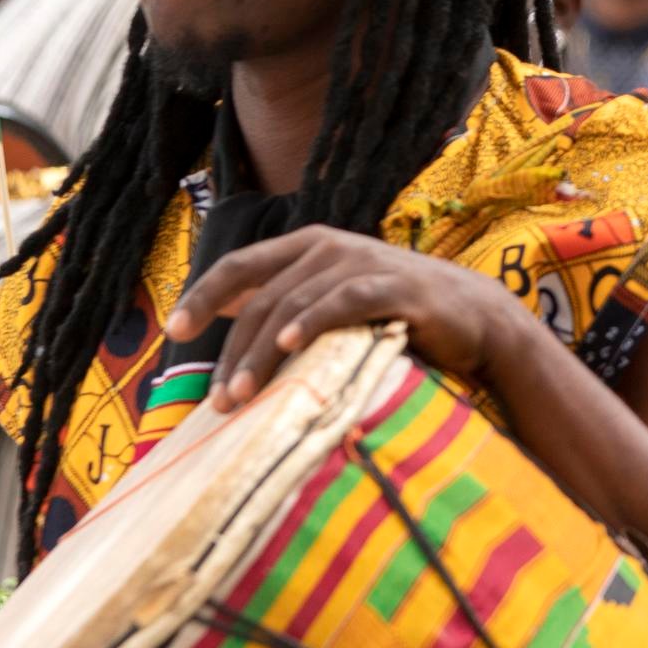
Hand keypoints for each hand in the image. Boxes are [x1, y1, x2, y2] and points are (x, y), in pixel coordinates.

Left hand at [166, 227, 528, 405]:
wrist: (473, 317)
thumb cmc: (395, 315)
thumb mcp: (333, 302)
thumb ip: (287, 302)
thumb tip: (226, 319)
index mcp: (306, 247)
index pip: (239, 266)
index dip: (202, 296)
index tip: (174, 333)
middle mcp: (328, 247)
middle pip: (261, 298)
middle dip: (234, 352)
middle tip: (220, 401)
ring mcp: (362, 263)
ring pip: (293, 305)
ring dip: (262, 353)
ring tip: (245, 396)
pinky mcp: (395, 287)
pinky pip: (343, 301)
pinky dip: (312, 321)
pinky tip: (290, 345)